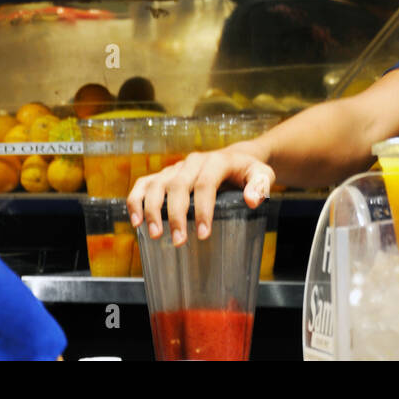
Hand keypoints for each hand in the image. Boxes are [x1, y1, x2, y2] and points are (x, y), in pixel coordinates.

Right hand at [126, 147, 274, 245]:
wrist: (235, 158)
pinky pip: (144, 184)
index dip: (203, 210)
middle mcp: (192, 162)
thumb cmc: (248, 171)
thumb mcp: (262, 174)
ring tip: (154, 234)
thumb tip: (252, 201)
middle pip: (178, 186)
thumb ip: (261, 185)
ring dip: (152, 209)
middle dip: (176, 215)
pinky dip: (136, 200)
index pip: (206, 184)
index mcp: (216, 161)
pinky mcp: (164, 175)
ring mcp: (176, 168)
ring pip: (157, 184)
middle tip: (179, 241)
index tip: (203, 235)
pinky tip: (136, 221)